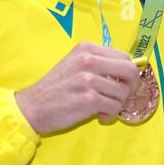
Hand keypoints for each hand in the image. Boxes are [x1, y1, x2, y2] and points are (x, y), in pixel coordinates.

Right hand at [15, 42, 141, 133]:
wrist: (32, 107)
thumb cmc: (56, 88)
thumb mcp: (75, 65)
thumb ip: (100, 64)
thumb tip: (130, 72)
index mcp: (86, 49)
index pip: (124, 57)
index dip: (129, 72)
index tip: (124, 83)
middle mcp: (88, 60)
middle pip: (130, 71)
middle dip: (131, 87)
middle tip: (122, 97)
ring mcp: (88, 80)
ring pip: (124, 92)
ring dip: (117, 104)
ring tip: (103, 107)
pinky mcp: (88, 99)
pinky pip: (115, 107)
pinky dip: (110, 114)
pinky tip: (99, 115)